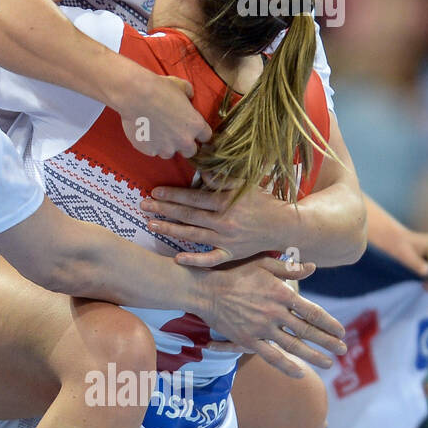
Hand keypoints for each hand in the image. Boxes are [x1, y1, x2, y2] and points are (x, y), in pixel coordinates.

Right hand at [118, 74, 211, 159]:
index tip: (191, 129)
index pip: (206, 137)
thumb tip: (189, 95)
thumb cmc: (158, 89)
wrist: (135, 96)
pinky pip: (152, 151)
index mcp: (195, 125)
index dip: (199, 133)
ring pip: (169, 153)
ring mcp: (166, 148)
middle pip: (190, 151)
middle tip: (173, 133)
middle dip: (183, 144)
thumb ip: (188, 92)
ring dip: (165, 145)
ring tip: (156, 132)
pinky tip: (144, 132)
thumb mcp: (180, 85)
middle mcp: (183, 140)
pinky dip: (149, 144)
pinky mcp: (149, 150)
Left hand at [143, 180, 288, 266]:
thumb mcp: (244, 184)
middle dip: (164, 210)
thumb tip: (199, 167)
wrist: (284, 226)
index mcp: (226, 202)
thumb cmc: (263, 202)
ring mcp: (227, 239)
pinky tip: (178, 259)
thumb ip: (221, 178)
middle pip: (188, 215)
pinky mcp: (231, 254)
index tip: (154, 192)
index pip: (193, 198)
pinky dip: (195, 259)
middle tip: (143, 206)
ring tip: (151, 225)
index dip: (172, 195)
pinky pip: (211, 259)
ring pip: (193, 235)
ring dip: (170, 230)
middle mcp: (224, 222)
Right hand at [198, 256, 345, 377]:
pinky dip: (287, 366)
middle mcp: (275, 313)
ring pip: (293, 346)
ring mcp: (261, 328)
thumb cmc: (234, 273)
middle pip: (308, 331)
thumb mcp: (262, 264)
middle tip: (343, 350)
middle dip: (328, 342)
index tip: (341, 332)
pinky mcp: (247, 339)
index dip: (330, 324)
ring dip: (314, 356)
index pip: (313, 312)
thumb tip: (313, 267)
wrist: (205, 290)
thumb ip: (289, 268)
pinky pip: (271, 356)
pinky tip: (300, 373)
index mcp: (282, 293)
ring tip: (328, 363)